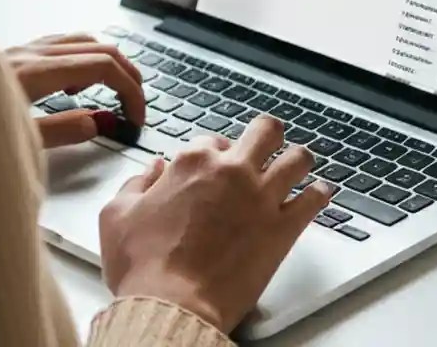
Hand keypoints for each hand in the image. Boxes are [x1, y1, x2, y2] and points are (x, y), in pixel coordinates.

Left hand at [5, 32, 145, 125]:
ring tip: (111, 94)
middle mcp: (30, 54)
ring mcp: (22, 51)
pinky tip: (77, 83)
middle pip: (101, 49)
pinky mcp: (15, 55)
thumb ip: (60, 131)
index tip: (135, 117)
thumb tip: (97, 122)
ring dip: (109, 64)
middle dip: (128, 77)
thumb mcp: (12, 139)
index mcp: (33, 73)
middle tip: (135, 106)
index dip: (130, 91)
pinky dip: (86, 59)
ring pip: (85, 42)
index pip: (103, 68)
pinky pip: (63, 44)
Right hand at [98, 117, 331, 331]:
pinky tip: (318, 193)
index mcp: (193, 162)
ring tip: (296, 166)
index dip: (214, 150)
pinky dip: (320, 193)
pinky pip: (315, 198)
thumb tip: (152, 170)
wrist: (172, 304)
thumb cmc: (143, 266)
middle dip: (266, 136)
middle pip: (265, 131)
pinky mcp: (283, 226)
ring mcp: (262, 196)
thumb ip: (135, 184)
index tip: (216, 163)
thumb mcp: (117, 216)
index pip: (212, 139)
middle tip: (266, 146)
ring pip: (297, 158)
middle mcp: (233, 171)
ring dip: (297, 160)